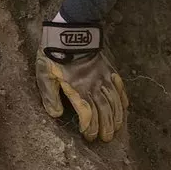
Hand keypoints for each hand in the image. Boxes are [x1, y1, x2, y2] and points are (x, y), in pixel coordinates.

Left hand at [35, 24, 128, 141]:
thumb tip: (56, 115)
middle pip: (104, 111)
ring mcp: (103, 78)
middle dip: (105, 127)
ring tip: (117, 129)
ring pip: (114, 102)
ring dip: (117, 117)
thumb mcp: (44, 74)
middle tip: (106, 138)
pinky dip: (124, 99)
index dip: (89, 127)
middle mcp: (94, 86)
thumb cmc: (54, 53)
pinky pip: (120, 87)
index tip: (88, 136)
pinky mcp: (109, 69)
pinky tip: (126, 107)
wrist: (71, 30)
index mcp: (78, 90)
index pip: (87, 114)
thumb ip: (50, 96)